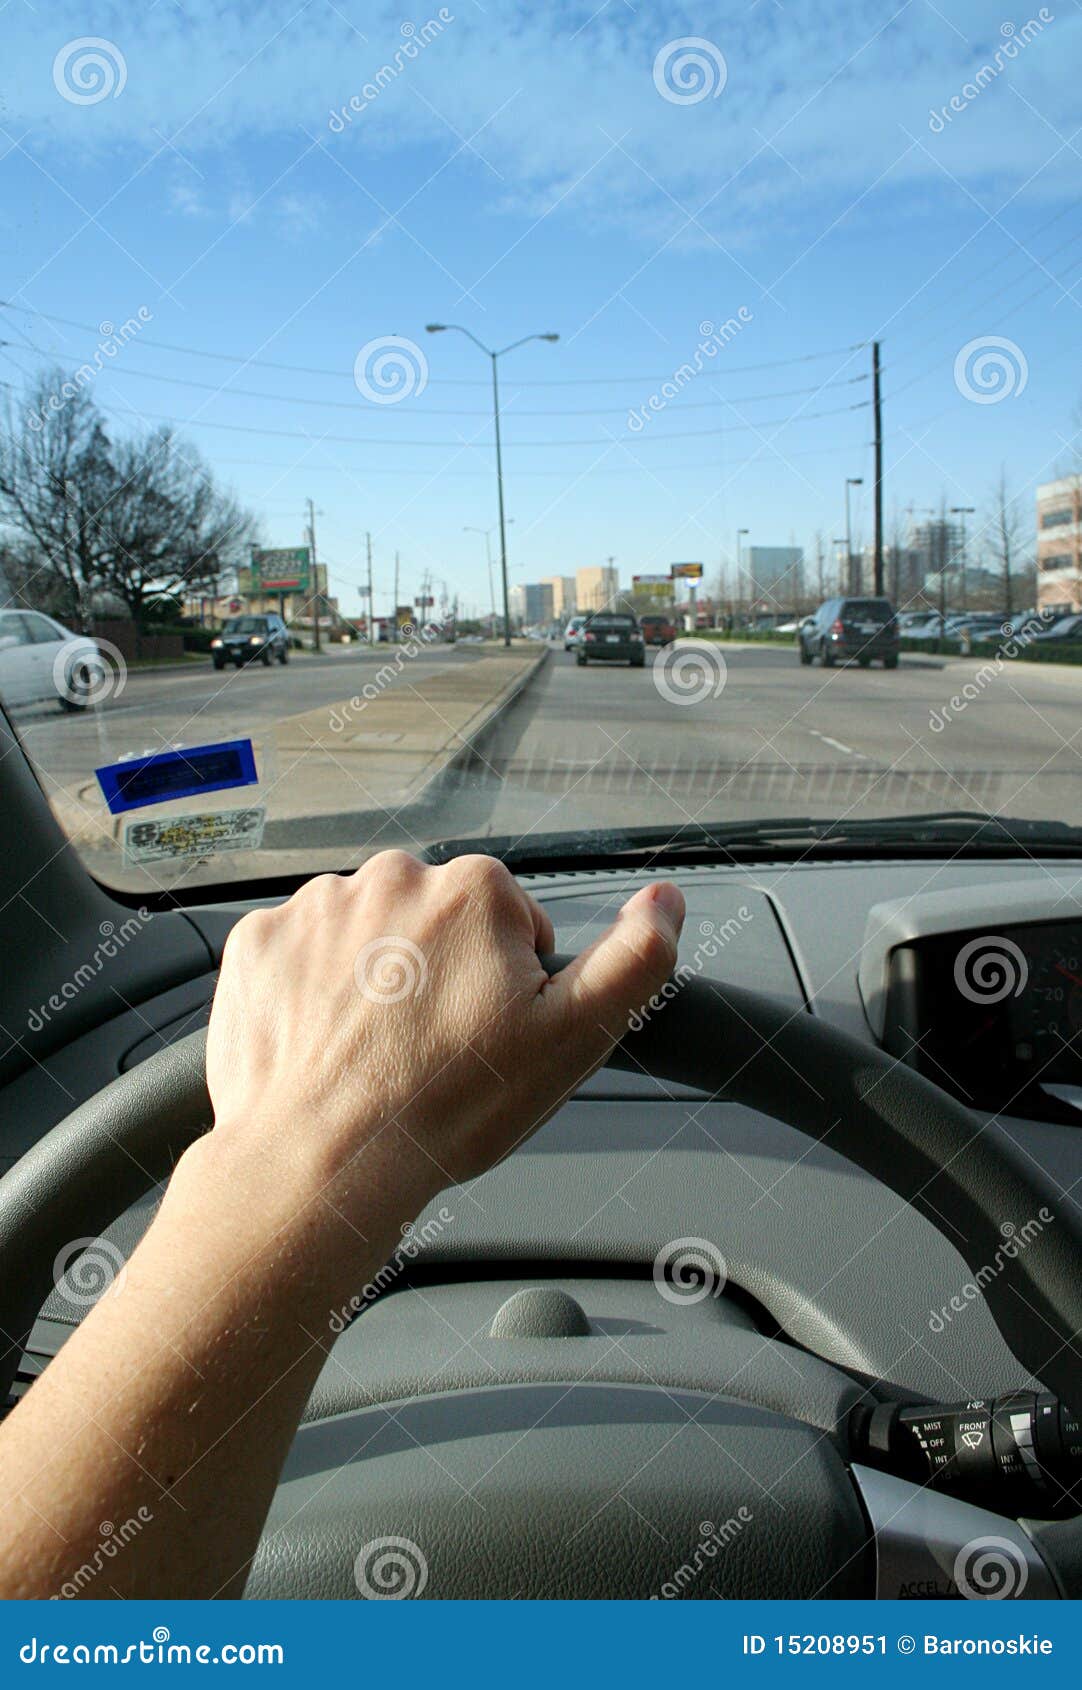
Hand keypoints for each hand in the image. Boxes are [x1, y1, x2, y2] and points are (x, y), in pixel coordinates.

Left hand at [205, 851, 684, 1217]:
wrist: (322, 1162)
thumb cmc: (445, 1108)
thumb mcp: (573, 1040)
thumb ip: (634, 961)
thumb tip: (665, 903)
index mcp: (473, 890)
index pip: (510, 922)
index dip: (508, 984)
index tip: (487, 1034)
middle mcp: (391, 878)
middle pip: (435, 921)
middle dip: (439, 972)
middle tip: (432, 1050)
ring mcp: (316, 908)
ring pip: (366, 935)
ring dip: (374, 978)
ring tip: (375, 1055)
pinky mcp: (258, 943)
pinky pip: (299, 954)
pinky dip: (311, 990)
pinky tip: (326, 1045)